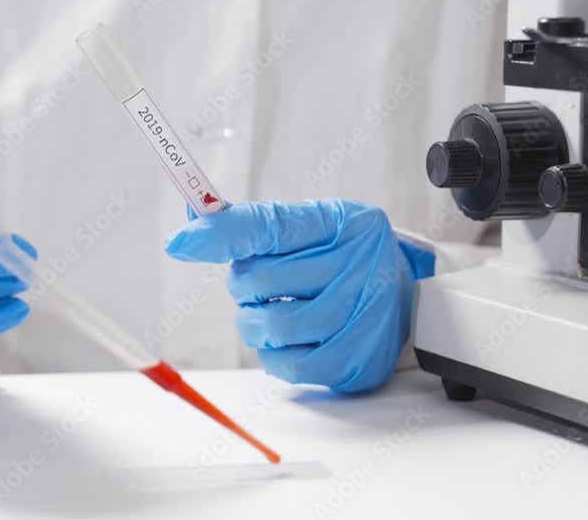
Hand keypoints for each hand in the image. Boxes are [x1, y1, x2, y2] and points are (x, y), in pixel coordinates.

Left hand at [164, 200, 434, 392]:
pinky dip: (273, 353)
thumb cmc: (344, 259)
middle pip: (263, 280)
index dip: (222, 234)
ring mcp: (366, 317)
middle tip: (258, 285)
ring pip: (272, 326)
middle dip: (244, 284)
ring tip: (270, 311)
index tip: (182, 242)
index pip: (273, 226)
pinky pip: (288, 365)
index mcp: (348, 223)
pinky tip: (286, 339)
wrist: (405, 299)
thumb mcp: (312, 228)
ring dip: (254, 321)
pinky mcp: (358, 361)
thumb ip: (254, 226)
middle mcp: (363, 266)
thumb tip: (190, 230)